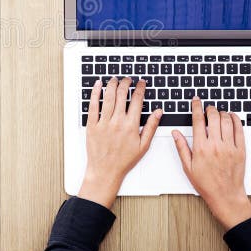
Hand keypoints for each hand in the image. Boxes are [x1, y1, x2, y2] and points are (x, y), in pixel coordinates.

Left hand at [78, 77, 162, 208]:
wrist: (105, 171)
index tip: (141, 83)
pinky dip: (95, 93)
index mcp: (131, 126)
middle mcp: (117, 122)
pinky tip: (97, 85)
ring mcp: (103, 123)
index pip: (137, 100)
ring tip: (115, 79)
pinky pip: (93, 105)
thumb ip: (151, 126)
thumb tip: (159, 112)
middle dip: (126, 83)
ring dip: (112, 85)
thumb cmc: (124, 160)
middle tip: (128, 79)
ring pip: (108, 97)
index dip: (140, 88)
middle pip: (122, 95)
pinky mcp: (92, 125)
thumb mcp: (143, 145)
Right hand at [171, 97, 250, 229]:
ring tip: (218, 113)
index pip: (198, 120)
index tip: (196, 100)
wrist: (225, 196)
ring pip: (227, 121)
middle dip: (210, 108)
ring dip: (222, 113)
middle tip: (208, 108)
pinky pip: (240, 129)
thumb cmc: (206, 184)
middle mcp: (216, 145)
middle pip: (213, 117)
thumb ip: (181, 147)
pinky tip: (232, 117)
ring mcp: (229, 147)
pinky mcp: (240, 150)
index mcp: (201, 148)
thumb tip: (175, 133)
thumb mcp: (188, 167)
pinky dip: (236, 120)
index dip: (196, 107)